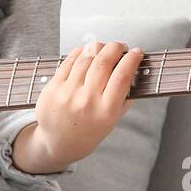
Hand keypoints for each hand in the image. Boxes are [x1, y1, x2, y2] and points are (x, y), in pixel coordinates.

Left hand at [31, 40, 143, 165]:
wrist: (58, 143)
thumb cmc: (87, 133)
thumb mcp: (112, 121)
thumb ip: (124, 98)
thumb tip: (134, 72)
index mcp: (106, 111)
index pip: (122, 76)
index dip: (132, 59)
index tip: (137, 53)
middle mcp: (87, 101)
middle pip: (104, 61)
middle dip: (116, 47)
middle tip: (120, 47)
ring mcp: (68, 92)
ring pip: (86, 57)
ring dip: (98, 47)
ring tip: (103, 49)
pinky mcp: (53, 87)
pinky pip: (69, 61)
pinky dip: (81, 52)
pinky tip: (86, 52)